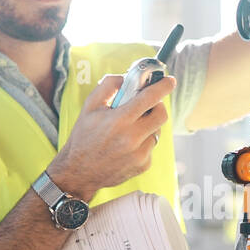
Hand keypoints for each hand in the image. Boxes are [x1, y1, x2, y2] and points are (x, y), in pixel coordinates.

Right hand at [47, 73, 173, 200]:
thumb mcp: (89, 106)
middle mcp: (132, 138)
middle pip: (161, 115)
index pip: (149, 98)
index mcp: (119, 120)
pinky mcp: (143, 166)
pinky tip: (127, 146)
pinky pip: (151, 147)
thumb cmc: (83, 136)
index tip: (170, 81)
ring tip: (130, 129)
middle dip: (158, 106)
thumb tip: (127, 77)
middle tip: (148, 106)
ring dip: (148, 126)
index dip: (163, 86)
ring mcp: (139, 154)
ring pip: (157, 132)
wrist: (79, 172)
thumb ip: (108, 86)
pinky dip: (143, 143)